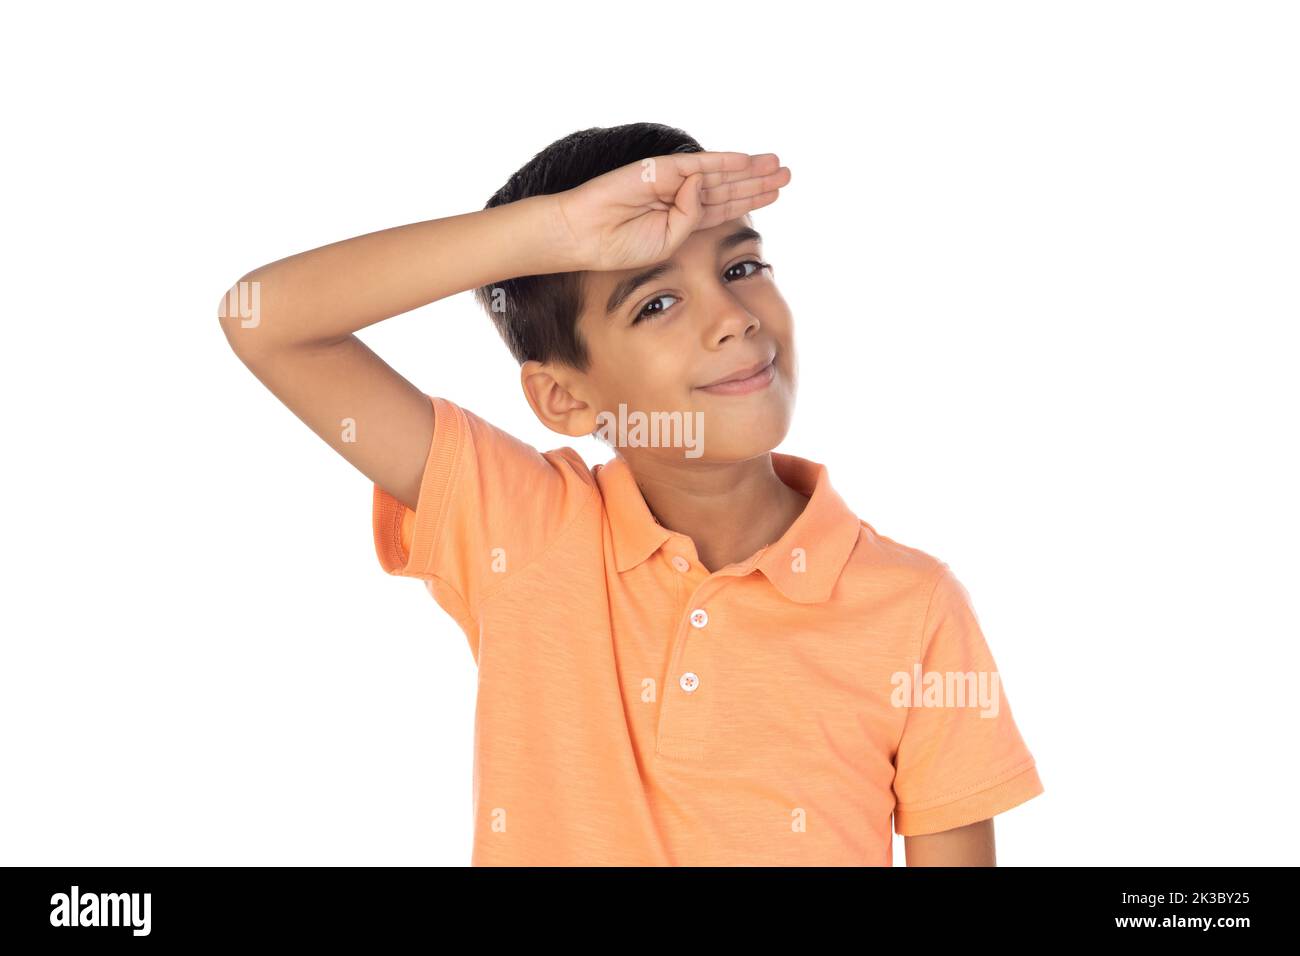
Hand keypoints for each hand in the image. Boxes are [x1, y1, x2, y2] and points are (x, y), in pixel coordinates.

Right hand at [549, 152, 790, 272]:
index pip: (724, 207)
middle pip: (728, 187)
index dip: (750, 200)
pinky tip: (745, 160)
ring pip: (719, 173)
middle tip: (787, 174)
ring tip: (777, 165)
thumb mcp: (669, 242)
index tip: (775, 194)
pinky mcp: (660, 170)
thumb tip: (704, 183)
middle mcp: (681, 198)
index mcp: (683, 221)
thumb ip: (692, 217)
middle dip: (758, 181)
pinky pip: (698, 163)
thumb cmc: (622, 246)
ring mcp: (672, 182)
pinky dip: (722, 161)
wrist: (588, 235)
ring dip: (748, 169)